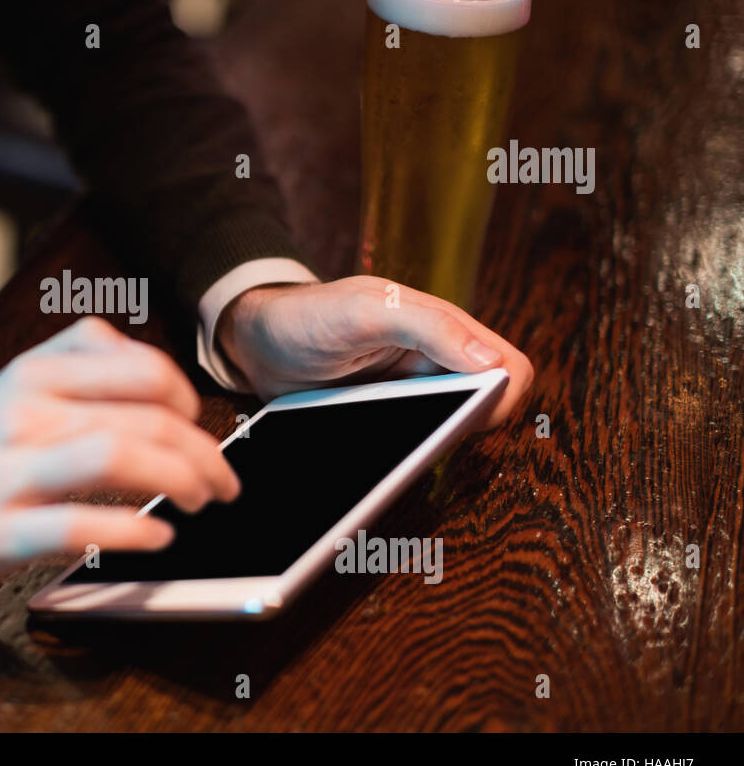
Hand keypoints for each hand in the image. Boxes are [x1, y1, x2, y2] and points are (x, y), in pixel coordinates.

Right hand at [0, 317, 240, 603]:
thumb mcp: (8, 388)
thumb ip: (72, 364)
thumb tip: (143, 363)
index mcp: (31, 374)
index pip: (138, 367)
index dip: (187, 396)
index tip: (198, 423)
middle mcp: (21, 413)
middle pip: (143, 416)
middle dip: (202, 450)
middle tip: (221, 478)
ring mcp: (8, 472)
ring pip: (117, 456)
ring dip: (180, 479)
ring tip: (200, 500)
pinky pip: (79, 525)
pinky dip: (133, 531)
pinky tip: (156, 538)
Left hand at [216, 275, 532, 426]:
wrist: (255, 342)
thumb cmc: (309, 314)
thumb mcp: (365, 311)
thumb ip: (427, 326)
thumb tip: (490, 362)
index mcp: (445, 329)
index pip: (509, 369)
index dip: (502, 397)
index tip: (466, 415)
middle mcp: (437, 364)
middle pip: (485, 408)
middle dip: (461, 429)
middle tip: (416, 433)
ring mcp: (413, 395)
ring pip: (449, 432)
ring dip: (429, 445)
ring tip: (390, 441)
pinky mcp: (388, 420)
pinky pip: (413, 446)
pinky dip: (404, 454)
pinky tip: (377, 453)